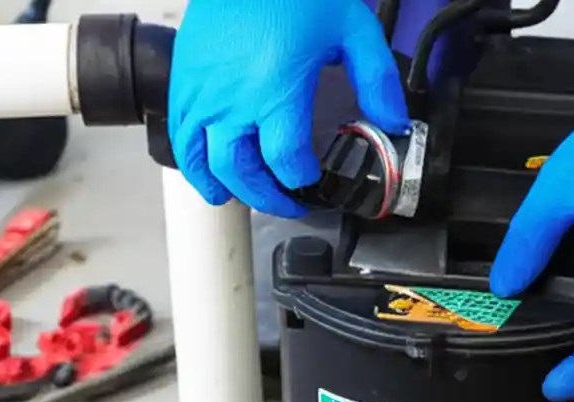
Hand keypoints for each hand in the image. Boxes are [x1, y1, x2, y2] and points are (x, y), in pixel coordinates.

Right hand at [168, 0, 409, 217]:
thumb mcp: (352, 28)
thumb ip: (376, 80)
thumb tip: (393, 122)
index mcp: (275, 92)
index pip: (285, 161)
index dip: (301, 178)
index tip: (311, 177)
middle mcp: (232, 101)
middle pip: (241, 172)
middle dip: (265, 196)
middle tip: (286, 202)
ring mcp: (201, 93)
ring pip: (204, 161)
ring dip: (222, 186)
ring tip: (235, 198)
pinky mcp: (182, 80)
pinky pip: (179, 134)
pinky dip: (191, 160)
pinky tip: (204, 168)